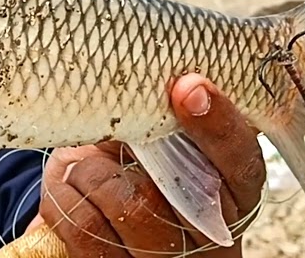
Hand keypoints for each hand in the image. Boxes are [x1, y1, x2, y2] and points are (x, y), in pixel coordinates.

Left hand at [30, 75, 265, 256]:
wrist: (108, 221)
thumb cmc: (140, 165)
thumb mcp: (162, 136)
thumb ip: (165, 113)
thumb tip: (146, 71)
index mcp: (232, 189)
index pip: (241, 161)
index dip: (217, 125)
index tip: (188, 86)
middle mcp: (208, 233)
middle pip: (176, 189)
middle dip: (127, 150)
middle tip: (108, 134)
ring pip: (124, 205)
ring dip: (89, 171)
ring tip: (85, 162)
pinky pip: (82, 229)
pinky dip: (64, 195)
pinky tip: (69, 184)